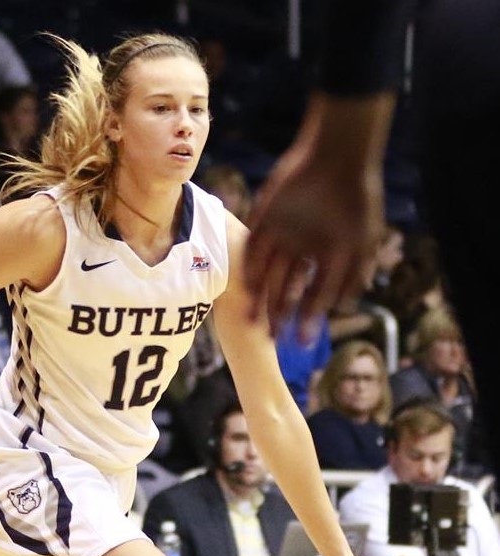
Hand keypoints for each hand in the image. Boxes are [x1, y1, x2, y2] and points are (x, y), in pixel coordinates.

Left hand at [244, 137, 384, 338]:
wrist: (336, 160)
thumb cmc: (355, 202)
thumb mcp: (360, 246)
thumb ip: (350, 278)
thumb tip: (344, 311)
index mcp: (326, 254)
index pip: (312, 293)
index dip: (307, 318)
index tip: (301, 342)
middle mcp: (301, 247)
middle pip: (285, 287)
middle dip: (277, 313)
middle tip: (269, 338)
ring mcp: (281, 233)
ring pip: (267, 272)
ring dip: (260, 297)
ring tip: (252, 322)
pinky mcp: (264, 219)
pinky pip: (253, 249)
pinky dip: (250, 268)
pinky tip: (248, 288)